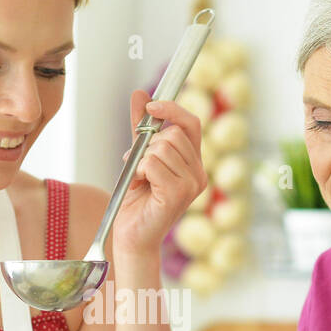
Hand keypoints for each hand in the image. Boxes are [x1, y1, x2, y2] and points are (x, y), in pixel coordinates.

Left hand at [111, 91, 208, 257]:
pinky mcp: (178, 194)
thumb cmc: (137, 201)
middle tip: (140, 166)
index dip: (172, 109)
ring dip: (141, 160)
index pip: (191, 124)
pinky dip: (138, 170)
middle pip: (173, 134)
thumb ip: (141, 129)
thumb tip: (140, 94)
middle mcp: (198, 174)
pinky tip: (139, 186)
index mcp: (194, 164)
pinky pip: (153, 163)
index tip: (150, 106)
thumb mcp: (138, 158)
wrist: (132, 236)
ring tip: (140, 179)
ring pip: (161, 147)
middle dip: (148, 144)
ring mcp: (191, 185)